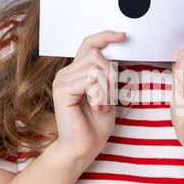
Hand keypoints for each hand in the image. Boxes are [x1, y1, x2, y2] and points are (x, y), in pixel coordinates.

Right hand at [48, 30, 124, 169]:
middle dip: (111, 75)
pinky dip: (100, 94)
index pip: (88, 44)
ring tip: (102, 105)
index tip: (122, 36)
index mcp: (76, 72)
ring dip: (106, 88)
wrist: (83, 148)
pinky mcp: (62, 91)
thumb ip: (107, 75)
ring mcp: (62, 81)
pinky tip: (96, 107)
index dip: (105, 36)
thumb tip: (116, 55)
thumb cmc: (95, 125)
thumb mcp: (107, 95)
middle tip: (110, 98)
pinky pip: (89, 80)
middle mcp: (66, 74)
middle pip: (96, 55)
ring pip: (95, 67)